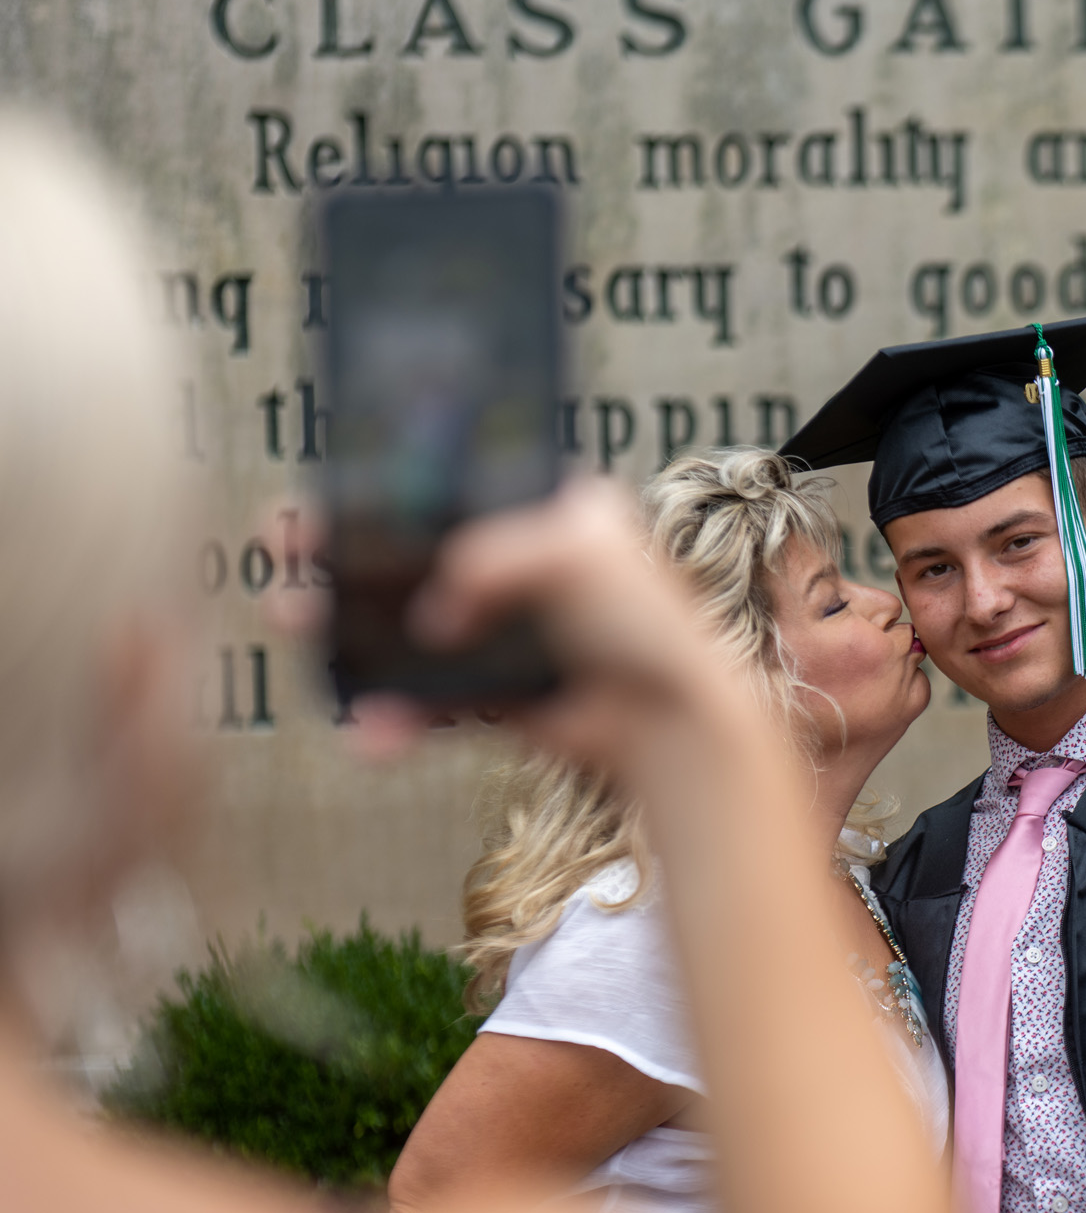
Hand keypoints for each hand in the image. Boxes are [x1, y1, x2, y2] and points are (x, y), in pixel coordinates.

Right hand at [265, 482, 767, 775]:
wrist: (671, 721)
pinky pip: (430, 699)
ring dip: (346, 629)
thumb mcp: (577, 554)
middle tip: (285, 547)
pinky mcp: (504, 693)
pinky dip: (395, 715)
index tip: (325, 487)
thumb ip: (495, 558)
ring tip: (292, 620)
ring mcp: (509, 630)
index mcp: (550, 510)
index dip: (388, 484)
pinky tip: (369, 728)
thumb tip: (437, 612)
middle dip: (344, 553)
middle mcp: (525, 564)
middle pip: (415, 551)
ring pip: (407, 626)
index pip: (456, 485)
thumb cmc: (648, 624)